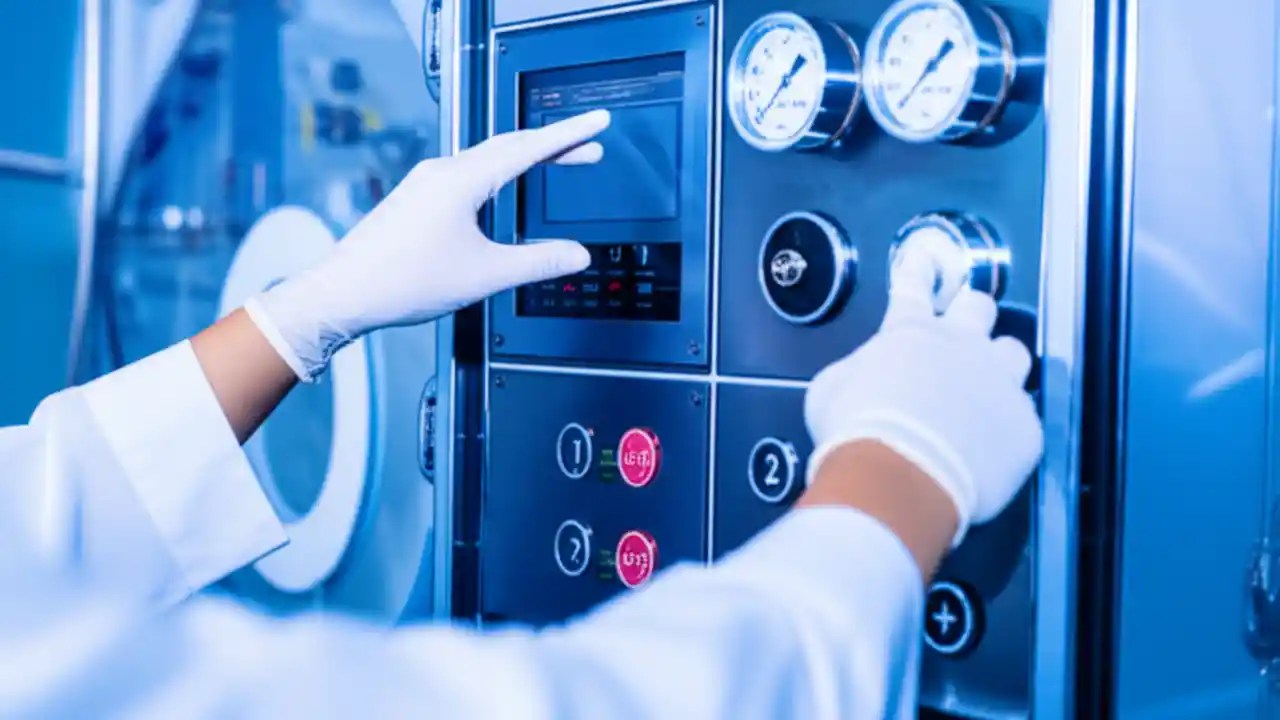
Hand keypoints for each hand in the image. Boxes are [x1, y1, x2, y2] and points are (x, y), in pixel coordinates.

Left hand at [244, 110, 611, 380]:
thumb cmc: (402, 281)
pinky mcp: (416, 199)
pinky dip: (497, 174)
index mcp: (462, 181)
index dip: (569, 136)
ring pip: (486, 159)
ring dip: (524, 159)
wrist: (343, 293)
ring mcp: (425, 184)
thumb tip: (576, 256)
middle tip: (589, 148)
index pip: (528, 149)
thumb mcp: (484, 276)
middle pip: (509, 147)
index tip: (596, 123)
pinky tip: (501, 190)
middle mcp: (442, 173)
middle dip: (553, 146)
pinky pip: (466, 174)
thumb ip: (536, 263)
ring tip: (554, 162)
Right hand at [802, 250, 1042, 545]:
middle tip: (960, 330)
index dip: (917, 273)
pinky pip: (1023, 418)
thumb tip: (861, 377)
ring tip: (984, 388)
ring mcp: (999, 384)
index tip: (923, 263)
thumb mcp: (829, 389)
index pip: (913, 289)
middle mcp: (961, 347)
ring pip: (1014, 354)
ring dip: (999, 366)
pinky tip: (988, 446)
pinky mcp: (1023, 426)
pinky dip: (1005, 428)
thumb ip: (853, 370)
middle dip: (970, 314)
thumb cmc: (857, 432)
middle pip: (979, 308)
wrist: (899, 477)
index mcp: (909, 332)